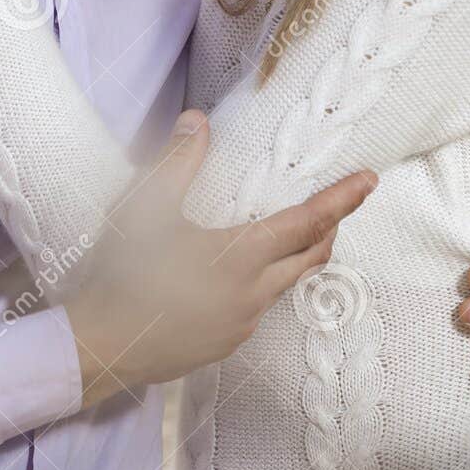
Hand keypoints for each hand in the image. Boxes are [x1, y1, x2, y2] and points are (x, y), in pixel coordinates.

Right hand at [65, 111, 378, 406]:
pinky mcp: (225, 345)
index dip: (342, 200)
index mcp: (241, 256)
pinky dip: (268, 283)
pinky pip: (260, 308)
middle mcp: (252, 294)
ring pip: (286, 284)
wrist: (100, 348)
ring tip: (294, 234)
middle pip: (309, 256)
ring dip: (299, 256)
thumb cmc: (122, 274)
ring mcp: (241, 325)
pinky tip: (244, 274)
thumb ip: (178, 162)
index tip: (370, 181)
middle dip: (330, 227)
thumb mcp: (146, 208)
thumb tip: (197, 121)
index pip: (306, 222)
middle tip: (341, 204)